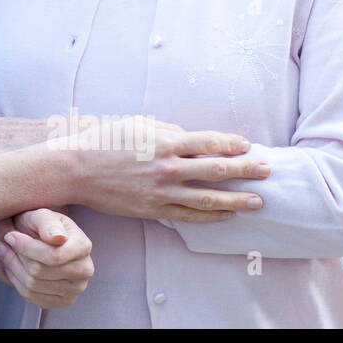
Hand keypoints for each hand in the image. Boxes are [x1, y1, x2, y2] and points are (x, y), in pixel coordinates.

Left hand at [0, 208, 92, 308]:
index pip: (53, 256)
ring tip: (5, 251)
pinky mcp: (63, 301)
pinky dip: (16, 281)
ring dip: (13, 267)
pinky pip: (32, 296)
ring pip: (33, 285)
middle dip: (18, 256)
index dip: (26, 247)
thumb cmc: (40, 224)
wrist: (37, 237)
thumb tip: (57, 238)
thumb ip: (47, 223)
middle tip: (5, 243)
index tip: (10, 236)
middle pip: (40, 271)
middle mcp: (85, 269)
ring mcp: (76, 288)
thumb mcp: (40, 215)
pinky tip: (13, 266)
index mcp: (83, 246)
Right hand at [60, 116, 271, 221]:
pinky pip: (189, 216)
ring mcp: (161, 192)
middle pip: (216, 170)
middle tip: (267, 171)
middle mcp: (167, 168)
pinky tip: (227, 215)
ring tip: (258, 201)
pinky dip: (212, 217)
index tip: (248, 146)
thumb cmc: (104, 143)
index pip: (209, 142)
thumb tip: (190, 138)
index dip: (232, 144)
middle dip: (246, 170)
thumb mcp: (136, 125)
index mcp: (164, 143)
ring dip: (237, 199)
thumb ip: (166, 131)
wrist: (75, 170)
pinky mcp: (153, 209)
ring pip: (209, 199)